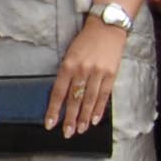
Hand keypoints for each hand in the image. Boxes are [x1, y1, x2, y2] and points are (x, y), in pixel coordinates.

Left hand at [48, 20, 125, 139]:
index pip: (58, 92)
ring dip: (84, 118)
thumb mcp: (70, 54)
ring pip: (88, 100)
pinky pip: (103, 95)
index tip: (50, 123)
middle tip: (66, 133)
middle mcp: (82, 70)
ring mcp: (97, 73)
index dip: (54, 110)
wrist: (107, 28)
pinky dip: (98, 109)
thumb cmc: (85, 41)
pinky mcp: (110, 74)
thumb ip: (66, 73)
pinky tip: (94, 120)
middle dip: (69, 119)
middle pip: (74, 99)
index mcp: (68, 65)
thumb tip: (62, 95)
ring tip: (80, 130)